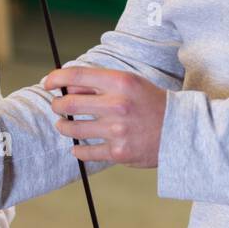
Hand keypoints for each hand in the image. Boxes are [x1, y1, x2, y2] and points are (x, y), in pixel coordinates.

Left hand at [44, 66, 167, 167]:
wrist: (181, 131)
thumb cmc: (152, 103)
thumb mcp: (131, 83)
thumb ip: (100, 84)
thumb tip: (68, 87)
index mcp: (120, 82)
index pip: (76, 75)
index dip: (56, 77)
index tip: (48, 82)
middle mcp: (117, 105)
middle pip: (69, 104)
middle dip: (56, 105)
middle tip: (56, 106)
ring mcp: (117, 130)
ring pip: (73, 129)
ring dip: (63, 127)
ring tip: (64, 125)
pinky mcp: (118, 152)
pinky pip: (86, 152)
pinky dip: (77, 150)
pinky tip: (77, 146)